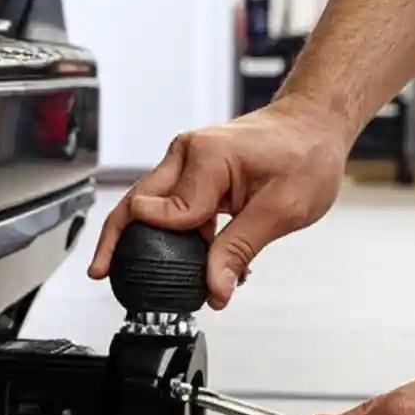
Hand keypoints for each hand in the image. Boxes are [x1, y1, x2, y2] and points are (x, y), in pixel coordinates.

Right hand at [87, 94, 351, 308]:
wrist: (315, 125)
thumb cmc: (306, 154)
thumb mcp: (283, 210)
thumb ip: (241, 250)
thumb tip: (215, 290)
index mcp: (207, 158)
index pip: (165, 211)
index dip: (167, 252)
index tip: (187, 284)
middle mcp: (188, 154)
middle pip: (137, 202)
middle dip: (116, 239)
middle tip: (100, 272)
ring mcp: (187, 161)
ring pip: (150, 205)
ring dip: (148, 238)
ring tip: (143, 275)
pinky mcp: (194, 171)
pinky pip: (172, 205)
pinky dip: (175, 233)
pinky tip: (187, 260)